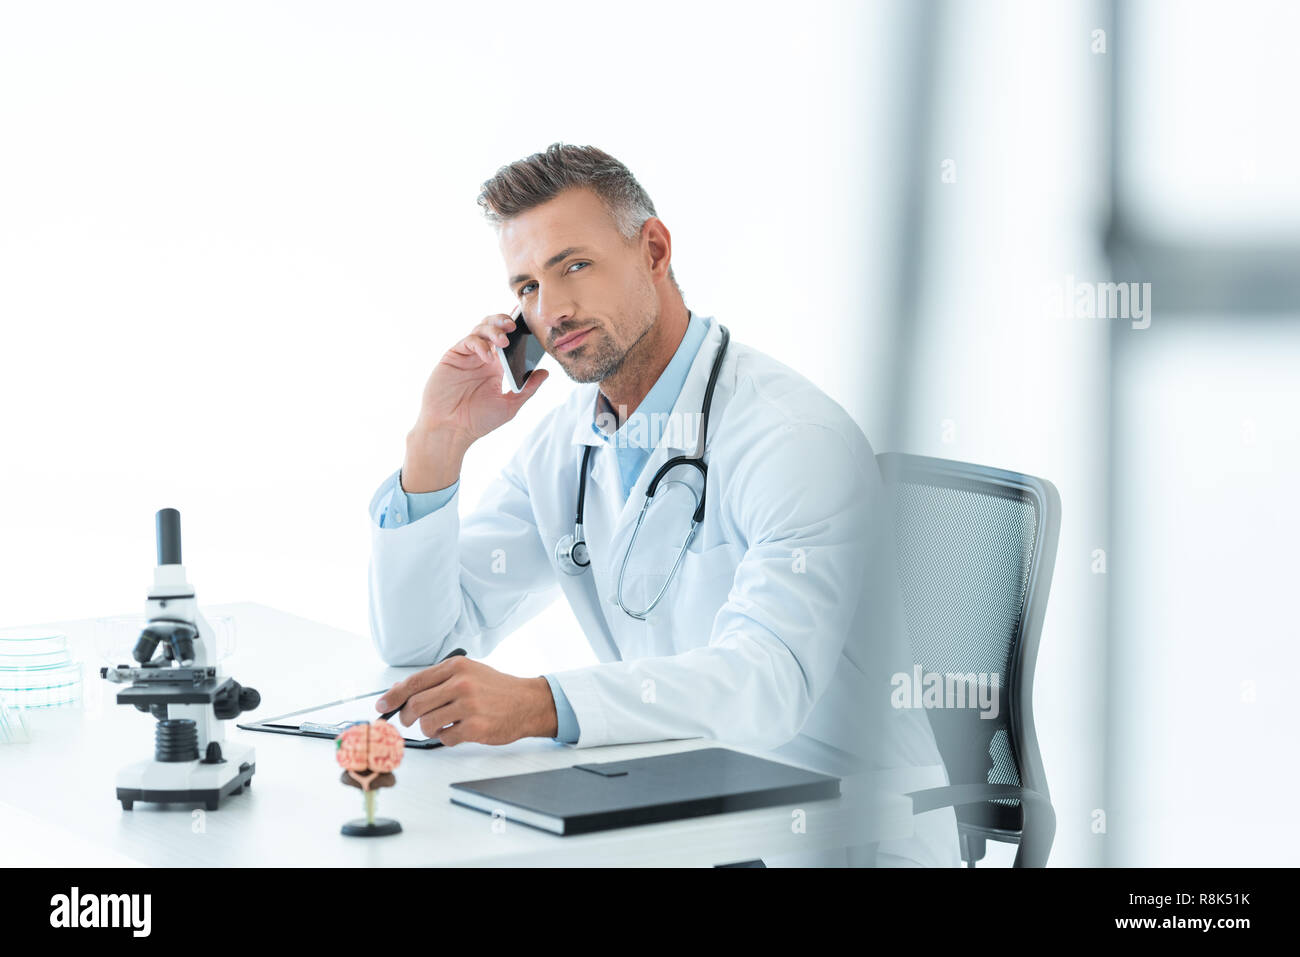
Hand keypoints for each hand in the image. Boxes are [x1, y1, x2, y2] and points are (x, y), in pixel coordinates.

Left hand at [375, 656, 558, 746]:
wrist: (528, 702)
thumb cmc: (495, 689)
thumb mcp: (467, 674)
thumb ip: (436, 680)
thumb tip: (400, 691)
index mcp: (456, 667)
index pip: (414, 682)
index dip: (392, 696)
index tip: (381, 706)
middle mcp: (461, 684)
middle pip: (415, 705)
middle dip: (407, 717)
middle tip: (410, 721)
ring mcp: (469, 706)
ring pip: (426, 724)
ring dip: (428, 729)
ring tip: (441, 725)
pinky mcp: (476, 727)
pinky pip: (444, 738)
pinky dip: (446, 738)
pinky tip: (458, 731)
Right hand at [401, 313, 548, 492]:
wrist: (451, 430)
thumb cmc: (478, 421)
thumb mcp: (509, 405)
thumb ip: (527, 389)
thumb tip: (545, 372)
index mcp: (498, 366)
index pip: (509, 339)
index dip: (518, 329)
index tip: (530, 323)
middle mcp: (483, 357)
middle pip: (494, 327)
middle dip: (504, 321)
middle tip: (515, 325)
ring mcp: (468, 355)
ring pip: (481, 329)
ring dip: (494, 330)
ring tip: (504, 341)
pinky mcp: (453, 357)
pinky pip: (468, 341)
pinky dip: (479, 345)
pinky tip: (488, 358)